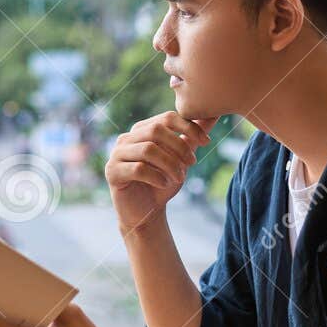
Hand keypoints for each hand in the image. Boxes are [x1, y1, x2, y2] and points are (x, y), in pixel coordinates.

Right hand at [104, 112, 212, 234]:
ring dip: (170, 164)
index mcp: (142, 130)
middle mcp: (127, 138)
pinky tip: (164, 184)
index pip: (166, 117)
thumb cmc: (162, 182)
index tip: (206, 142)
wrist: (146, 212)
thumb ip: (193, 136)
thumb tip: (214, 114)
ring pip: (148, 149)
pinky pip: (138, 169)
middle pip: (156, 130)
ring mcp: (117, 154)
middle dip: (179, 146)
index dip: (188, 127)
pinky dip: (157, 176)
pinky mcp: (112, 172)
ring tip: (179, 178)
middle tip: (192, 163)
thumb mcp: (182, 158)